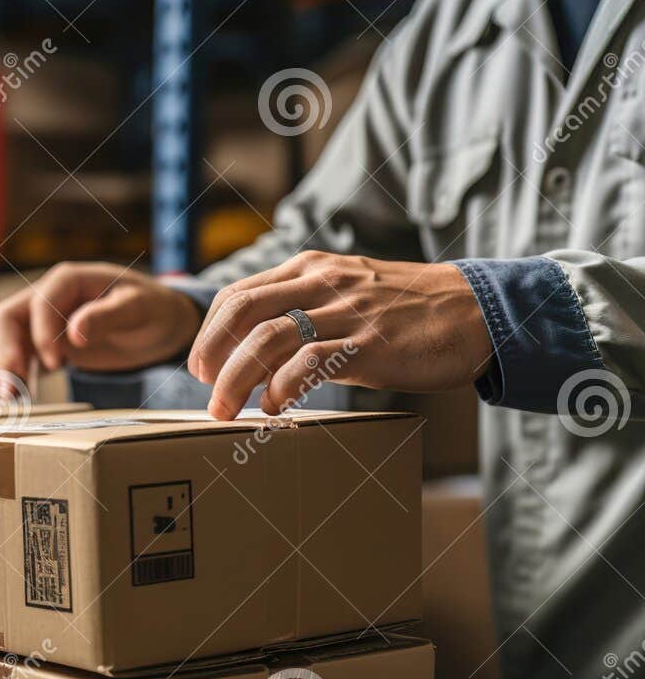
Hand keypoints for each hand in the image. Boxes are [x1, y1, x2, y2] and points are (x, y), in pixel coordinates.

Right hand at [0, 262, 203, 395]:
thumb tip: (74, 333)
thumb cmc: (151, 308)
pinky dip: (13, 380)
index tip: (57, 364)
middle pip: (6, 320)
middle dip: (5, 353)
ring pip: (6, 344)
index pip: (38, 304)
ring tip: (4, 401)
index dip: (41, 334)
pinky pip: (18, 361)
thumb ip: (106, 316)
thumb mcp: (138, 308)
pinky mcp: (46, 348)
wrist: (159, 323)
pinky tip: (14, 401)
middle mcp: (47, 299)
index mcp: (67, 280)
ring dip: (1, 371)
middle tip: (11, 387)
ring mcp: (42, 324)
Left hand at [187, 251, 493, 419]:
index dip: (209, 332)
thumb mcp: (346, 294)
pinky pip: (309, 362)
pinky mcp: (370, 343)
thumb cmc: (406, 311)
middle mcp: (323, 283)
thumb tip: (252, 350)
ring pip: (268, 338)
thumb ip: (303, 309)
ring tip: (224, 409)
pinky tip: (274, 406)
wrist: (477, 312)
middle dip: (211, 353)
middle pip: (242, 311)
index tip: (200, 366)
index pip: (238, 293)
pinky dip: (281, 387)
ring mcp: (347, 312)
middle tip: (203, 388)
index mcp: (311, 268)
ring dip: (235, 378)